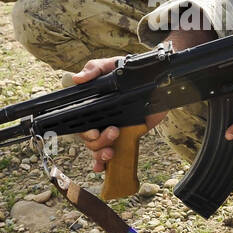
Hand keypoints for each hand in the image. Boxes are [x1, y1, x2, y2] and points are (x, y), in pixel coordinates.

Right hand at [74, 56, 167, 173]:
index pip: (79, 123)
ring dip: (101, 152)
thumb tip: (78, 79)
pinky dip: (102, 163)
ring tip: (112, 147)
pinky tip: (102, 166)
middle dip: (98, 140)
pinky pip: (110, 155)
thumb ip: (94, 69)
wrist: (154, 78)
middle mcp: (100, 120)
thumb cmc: (127, 71)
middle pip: (88, 140)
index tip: (92, 131)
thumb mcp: (109, 66)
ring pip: (97, 149)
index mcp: (93, 107)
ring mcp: (112, 130)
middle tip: (112, 131)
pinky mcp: (126, 137)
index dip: (83, 130)